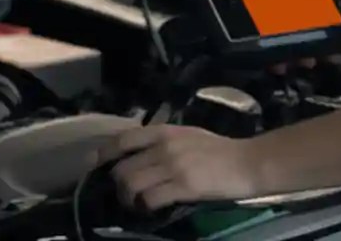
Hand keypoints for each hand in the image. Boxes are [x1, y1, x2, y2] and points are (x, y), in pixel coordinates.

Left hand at [94, 125, 262, 211]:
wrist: (247, 162)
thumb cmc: (220, 149)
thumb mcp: (188, 135)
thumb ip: (164, 140)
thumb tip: (139, 152)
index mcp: (165, 132)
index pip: (123, 139)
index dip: (103, 152)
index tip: (93, 163)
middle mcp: (164, 147)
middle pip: (123, 167)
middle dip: (117, 185)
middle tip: (125, 194)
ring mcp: (173, 166)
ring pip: (131, 184)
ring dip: (128, 198)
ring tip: (135, 204)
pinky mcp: (183, 186)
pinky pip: (150, 199)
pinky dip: (145, 207)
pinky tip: (151, 209)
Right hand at [256, 0, 339, 73]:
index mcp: (275, 1)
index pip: (261, 24)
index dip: (257, 39)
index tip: (255, 48)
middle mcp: (292, 18)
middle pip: (281, 43)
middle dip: (279, 57)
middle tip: (281, 64)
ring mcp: (314, 25)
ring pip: (306, 48)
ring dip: (303, 58)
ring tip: (307, 60)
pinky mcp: (336, 28)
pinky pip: (332, 44)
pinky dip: (330, 53)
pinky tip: (331, 56)